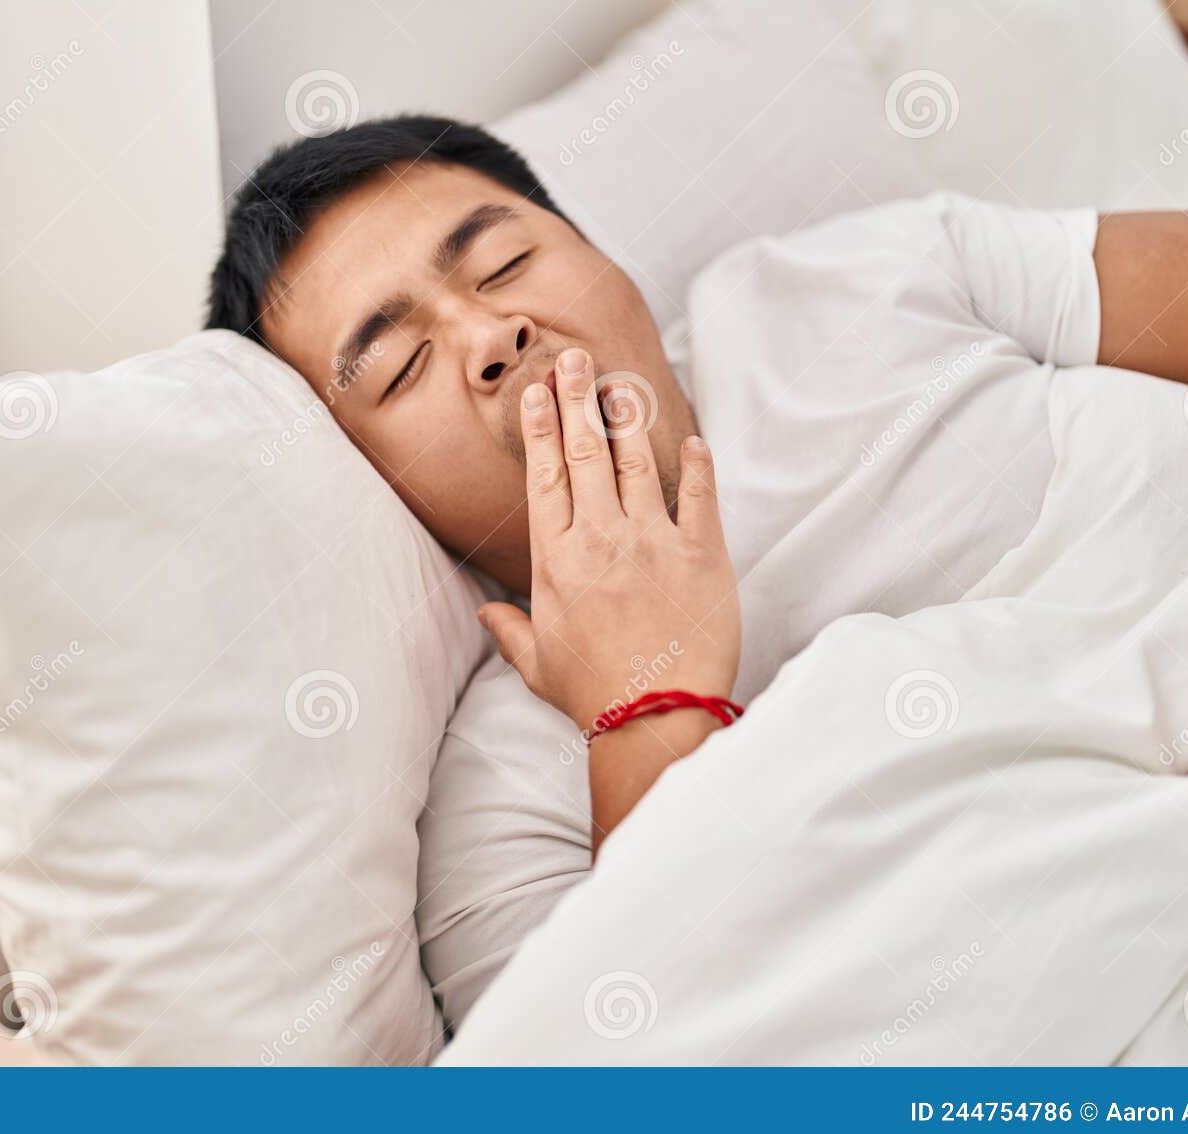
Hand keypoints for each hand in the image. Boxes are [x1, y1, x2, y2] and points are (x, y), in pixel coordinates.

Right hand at [478, 347, 741, 733]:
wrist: (655, 718)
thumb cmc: (592, 694)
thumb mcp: (537, 663)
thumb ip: (509, 631)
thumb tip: (485, 614)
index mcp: (558, 560)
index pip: (545, 476)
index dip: (542, 428)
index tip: (538, 392)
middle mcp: (602, 538)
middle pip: (587, 453)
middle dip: (579, 401)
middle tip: (575, 360)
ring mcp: (655, 541)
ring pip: (639, 462)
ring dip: (630, 418)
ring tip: (623, 384)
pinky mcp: (702, 554)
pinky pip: (701, 495)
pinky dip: (698, 464)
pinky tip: (693, 441)